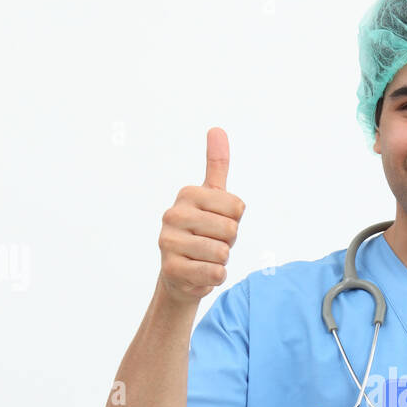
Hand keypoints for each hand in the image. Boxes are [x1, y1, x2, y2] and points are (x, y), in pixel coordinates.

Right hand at [158, 127, 245, 301]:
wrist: (181, 274)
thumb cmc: (202, 232)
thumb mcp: (212, 198)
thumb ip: (216, 165)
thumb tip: (217, 129)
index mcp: (187, 194)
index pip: (237, 207)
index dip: (235, 221)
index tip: (217, 223)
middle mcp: (173, 215)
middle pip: (230, 229)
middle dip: (228, 241)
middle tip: (211, 243)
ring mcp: (168, 242)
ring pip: (223, 252)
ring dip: (221, 260)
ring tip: (205, 258)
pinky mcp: (171, 269)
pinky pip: (215, 273)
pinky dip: (215, 276)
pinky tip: (201, 273)